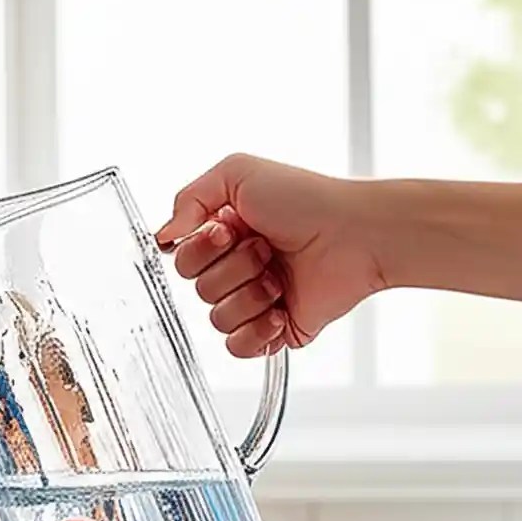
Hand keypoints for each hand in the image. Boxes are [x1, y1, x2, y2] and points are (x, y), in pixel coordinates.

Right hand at [155, 154, 385, 356]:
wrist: (358, 234)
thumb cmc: (307, 199)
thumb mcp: (237, 172)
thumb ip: (188, 198)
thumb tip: (163, 236)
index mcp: (222, 234)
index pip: (181, 258)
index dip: (202, 248)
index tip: (231, 229)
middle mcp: (236, 268)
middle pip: (197, 289)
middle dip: (232, 269)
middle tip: (265, 249)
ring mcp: (256, 300)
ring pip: (216, 319)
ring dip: (249, 296)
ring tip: (279, 279)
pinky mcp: (277, 330)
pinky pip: (238, 348)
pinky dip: (256, 333)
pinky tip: (278, 313)